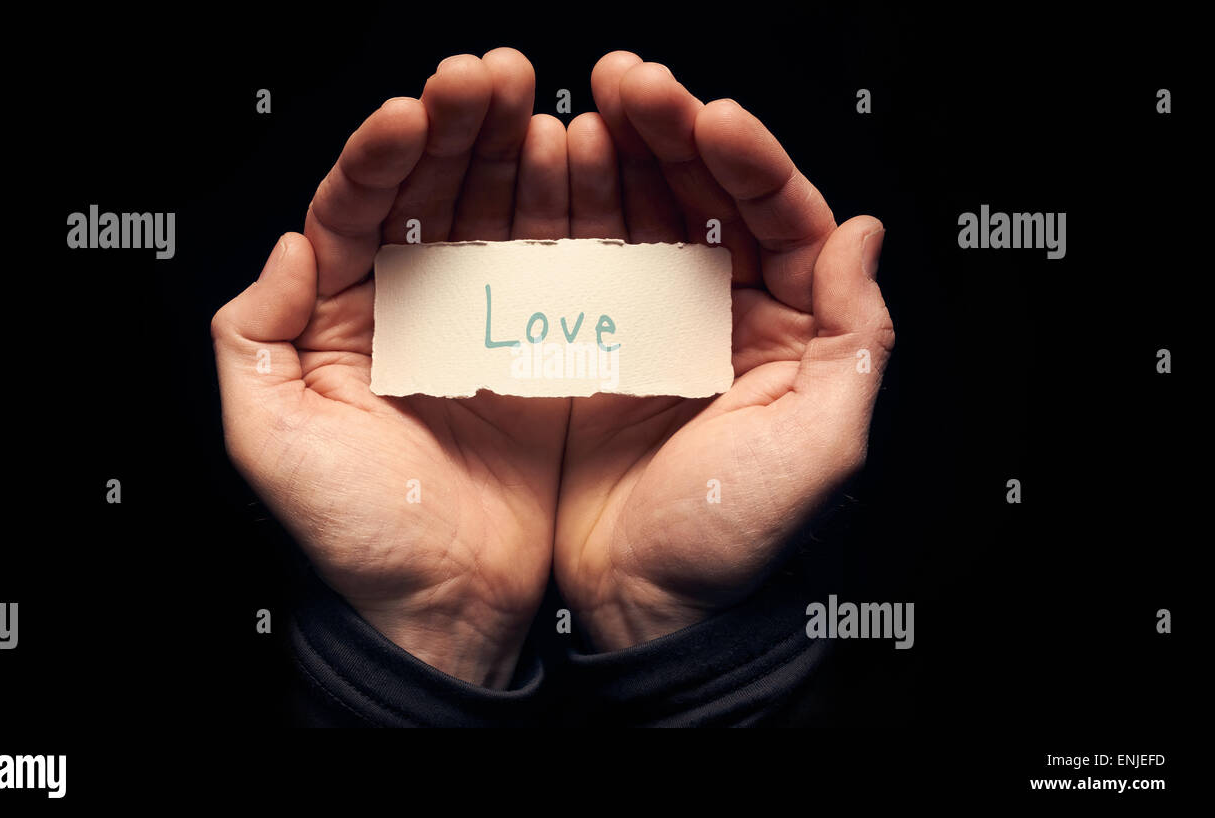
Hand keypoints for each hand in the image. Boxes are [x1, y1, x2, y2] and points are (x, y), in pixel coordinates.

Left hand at [211, 49, 571, 687]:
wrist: (445, 608)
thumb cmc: (355, 535)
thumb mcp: (271, 438)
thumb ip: (252, 336)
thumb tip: (287, 246)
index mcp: (338, 316)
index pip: (356, 207)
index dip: (384, 153)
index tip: (415, 113)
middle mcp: (411, 308)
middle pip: (432, 192)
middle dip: (459, 127)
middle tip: (488, 77)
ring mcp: (483, 323)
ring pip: (497, 215)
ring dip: (517, 153)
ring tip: (539, 106)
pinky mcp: (545, 348)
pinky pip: (557, 268)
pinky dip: (570, 219)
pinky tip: (581, 174)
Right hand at [553, 52, 894, 649]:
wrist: (641, 608)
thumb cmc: (733, 539)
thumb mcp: (819, 446)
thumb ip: (854, 339)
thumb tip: (862, 234)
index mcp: (787, 329)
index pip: (779, 217)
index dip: (749, 159)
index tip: (710, 117)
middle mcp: (718, 314)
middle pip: (700, 197)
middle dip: (668, 132)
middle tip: (630, 82)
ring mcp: (645, 324)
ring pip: (634, 214)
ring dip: (610, 155)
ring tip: (580, 109)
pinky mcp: (581, 343)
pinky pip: (574, 260)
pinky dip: (559, 213)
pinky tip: (542, 171)